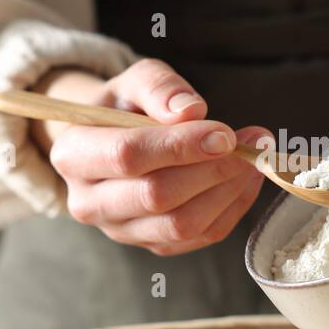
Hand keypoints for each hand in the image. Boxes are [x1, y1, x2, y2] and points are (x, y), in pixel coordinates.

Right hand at [36, 59, 269, 254]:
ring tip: (254, 159)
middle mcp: (88, 202)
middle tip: (253, 144)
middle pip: (157, 196)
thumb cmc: (125, 109)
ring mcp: (120, 231)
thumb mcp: (135, 81)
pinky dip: (233, 208)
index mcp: (74, 155)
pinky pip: (200, 236)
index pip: (128, 155)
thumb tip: (190, 110)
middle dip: (213, 170)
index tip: (225, 134)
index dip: (181, 146)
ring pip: (182, 224)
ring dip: (228, 191)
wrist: (115, 143)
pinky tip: (246, 179)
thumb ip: (159, 86)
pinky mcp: (152, 246)